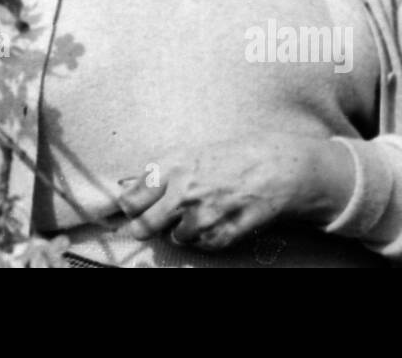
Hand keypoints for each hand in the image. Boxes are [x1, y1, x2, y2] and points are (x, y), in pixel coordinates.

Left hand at [115, 135, 353, 251]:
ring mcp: (203, 216)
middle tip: (154, 222)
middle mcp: (183, 192)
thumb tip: (126, 188)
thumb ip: (159, 174)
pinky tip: (217, 219)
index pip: (130, 200)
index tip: (131, 210)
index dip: (129, 208)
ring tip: (200, 212)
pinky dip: (204, 238)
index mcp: (171, 167)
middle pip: (144, 227)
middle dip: (146, 227)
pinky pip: (200, 246)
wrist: (275, 168)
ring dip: (182, 230)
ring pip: (174, 238)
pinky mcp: (222, 235)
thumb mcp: (190, 154)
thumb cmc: (231, 157)